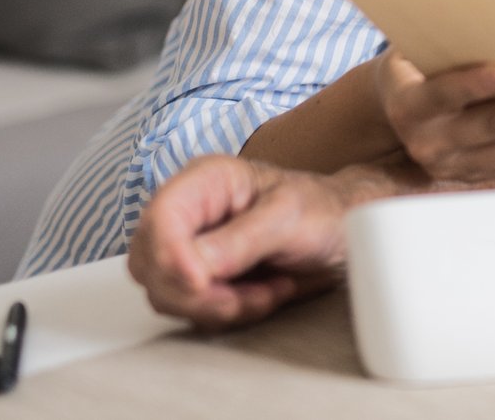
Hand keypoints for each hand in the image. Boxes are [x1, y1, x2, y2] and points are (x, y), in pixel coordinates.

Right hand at [128, 154, 430, 328]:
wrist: (344, 232)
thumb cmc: (322, 210)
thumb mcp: (287, 218)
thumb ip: (239, 241)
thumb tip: (192, 267)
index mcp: (205, 181)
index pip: (157, 219)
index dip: (170, 256)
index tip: (201, 281)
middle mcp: (190, 213)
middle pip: (150, 265)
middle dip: (196, 290)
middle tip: (244, 293)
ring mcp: (191, 248)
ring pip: (166, 294)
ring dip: (218, 305)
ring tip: (266, 291)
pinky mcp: (202, 278)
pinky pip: (191, 310)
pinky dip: (227, 313)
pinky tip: (263, 295)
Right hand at [377, 51, 494, 182]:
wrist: (400, 111)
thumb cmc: (417, 66)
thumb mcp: (416, 48)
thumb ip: (447, 35)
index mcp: (410, 103)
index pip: (444, 93)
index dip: (475, 84)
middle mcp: (429, 140)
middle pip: (492, 126)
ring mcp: (453, 163)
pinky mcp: (475, 174)